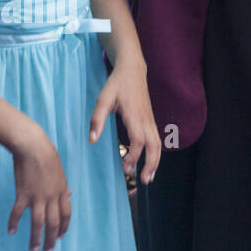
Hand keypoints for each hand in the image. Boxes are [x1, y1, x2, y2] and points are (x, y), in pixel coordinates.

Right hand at [8, 125, 71, 250]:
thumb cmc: (45, 154)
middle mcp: (52, 196)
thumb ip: (63, 185)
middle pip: (54, 223)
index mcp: (62, 190)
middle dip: (51, 239)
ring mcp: (37, 196)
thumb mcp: (59, 170)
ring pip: (38, 223)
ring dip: (36, 238)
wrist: (32, 145)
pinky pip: (18, 212)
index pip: (66, 214)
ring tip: (33, 249)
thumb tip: (69, 193)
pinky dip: (14, 223)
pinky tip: (11, 231)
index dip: (64, 227)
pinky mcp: (23, 194)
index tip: (60, 237)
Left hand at [89, 59, 160, 185]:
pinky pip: (157, 140)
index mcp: (134, 115)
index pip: (138, 140)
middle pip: (154, 146)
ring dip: (155, 162)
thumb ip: (97, 119)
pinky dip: (155, 154)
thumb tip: (92, 140)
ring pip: (158, 144)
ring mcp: (150, 120)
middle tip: (144, 181)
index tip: (125, 167)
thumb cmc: (117, 84)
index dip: (134, 156)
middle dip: (151, 165)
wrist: (133, 70)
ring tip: (148, 177)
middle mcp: (146, 119)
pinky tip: (150, 163)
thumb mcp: (103, 99)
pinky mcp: (151, 120)